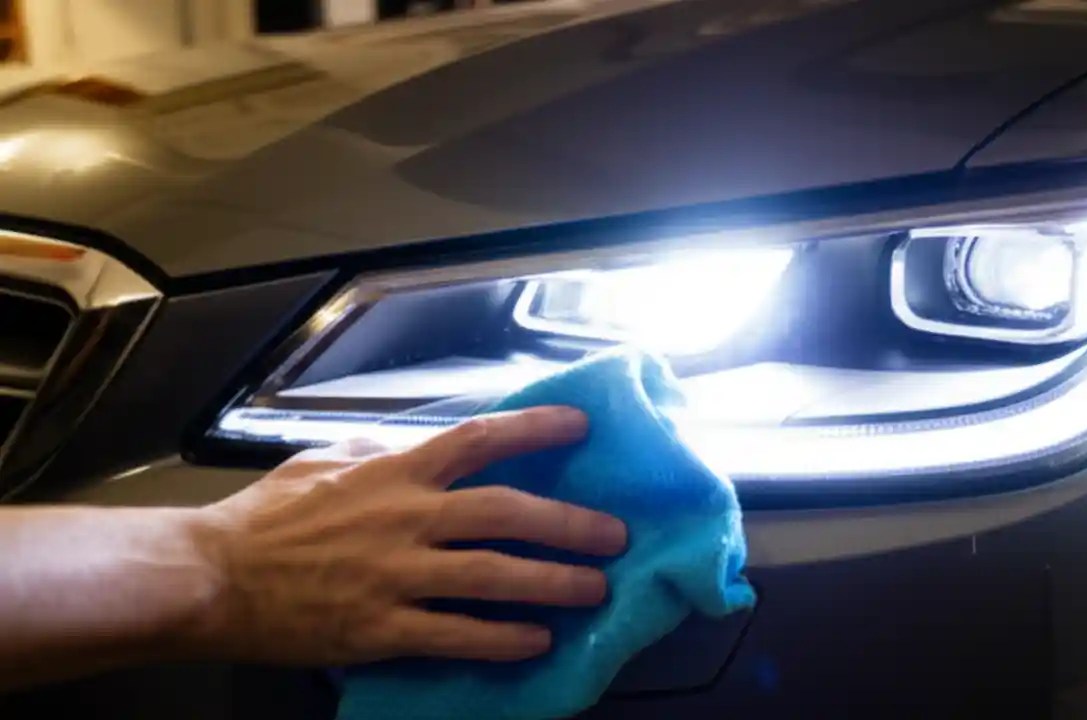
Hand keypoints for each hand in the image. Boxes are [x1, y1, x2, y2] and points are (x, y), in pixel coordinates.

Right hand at [188, 406, 625, 664]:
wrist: (213, 577)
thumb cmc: (268, 515)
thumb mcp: (328, 459)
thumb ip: (387, 453)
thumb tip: (433, 446)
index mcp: (394, 470)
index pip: (479, 439)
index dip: (535, 429)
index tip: (582, 427)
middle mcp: (406, 517)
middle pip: (507, 511)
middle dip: (570, 522)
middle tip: (615, 534)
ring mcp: (396, 575)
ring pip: (494, 576)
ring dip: (553, 583)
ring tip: (596, 590)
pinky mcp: (381, 627)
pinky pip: (457, 634)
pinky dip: (503, 639)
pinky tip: (537, 642)